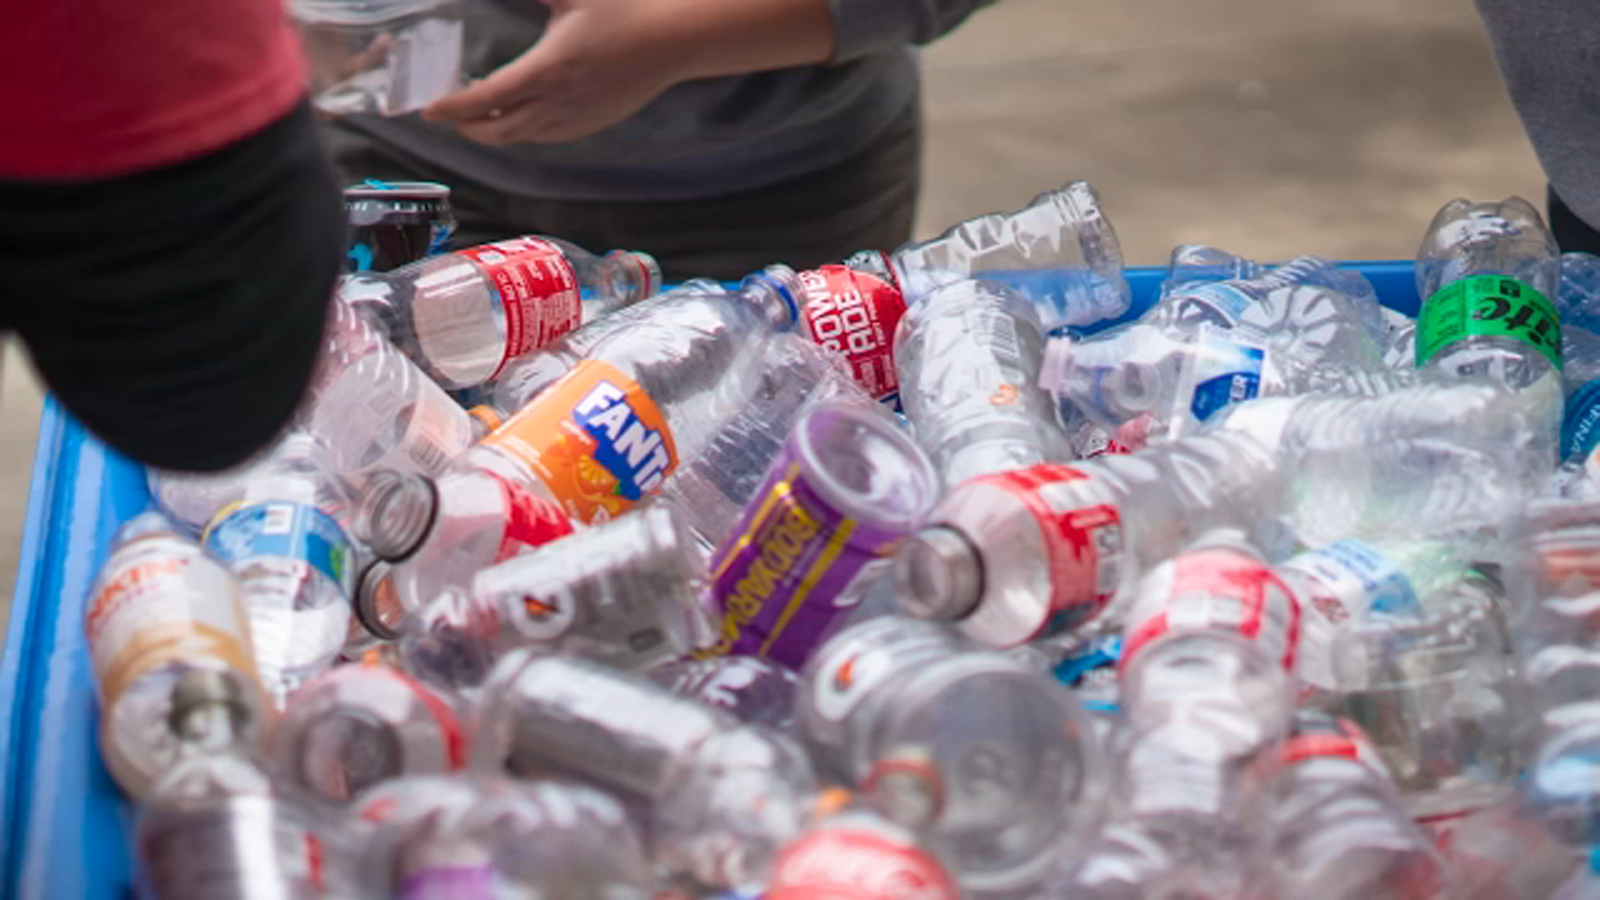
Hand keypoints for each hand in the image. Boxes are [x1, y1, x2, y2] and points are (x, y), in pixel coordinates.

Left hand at [422, 0, 834, 145]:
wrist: (671, 43)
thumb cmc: (624, 12)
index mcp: (546, 70)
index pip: (486, 100)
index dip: (453, 108)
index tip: (429, 109)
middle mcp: (557, 103)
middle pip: (497, 131)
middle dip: (465, 127)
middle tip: (447, 115)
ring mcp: (574, 119)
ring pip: (520, 139)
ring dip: (492, 133)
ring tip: (476, 118)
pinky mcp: (590, 125)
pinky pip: (545, 138)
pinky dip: (521, 134)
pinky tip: (517, 119)